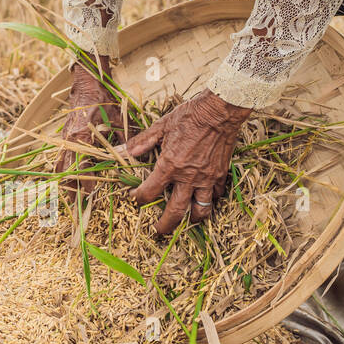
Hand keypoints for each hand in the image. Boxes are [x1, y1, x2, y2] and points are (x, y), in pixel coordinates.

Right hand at [57, 56, 128, 197]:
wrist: (87, 82)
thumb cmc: (103, 100)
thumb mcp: (118, 121)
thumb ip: (123, 142)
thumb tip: (132, 160)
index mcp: (82, 139)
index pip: (81, 168)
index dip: (85, 184)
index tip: (91, 195)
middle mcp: (70, 141)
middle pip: (66, 172)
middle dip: (71, 190)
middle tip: (77, 206)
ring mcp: (64, 139)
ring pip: (60, 167)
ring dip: (64, 182)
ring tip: (69, 198)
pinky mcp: (64, 136)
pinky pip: (60, 158)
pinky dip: (62, 170)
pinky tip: (65, 180)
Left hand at [125, 92, 251, 235]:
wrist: (220, 111)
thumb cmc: (190, 116)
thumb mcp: (161, 126)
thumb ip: (142, 142)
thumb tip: (123, 151)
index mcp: (170, 165)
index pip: (150, 192)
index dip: (139, 198)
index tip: (135, 198)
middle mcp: (188, 177)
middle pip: (176, 212)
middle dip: (165, 226)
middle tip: (158, 232)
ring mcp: (206, 178)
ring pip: (200, 210)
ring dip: (192, 219)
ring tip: (186, 221)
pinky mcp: (220, 175)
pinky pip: (215, 195)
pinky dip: (209, 200)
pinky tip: (204, 199)